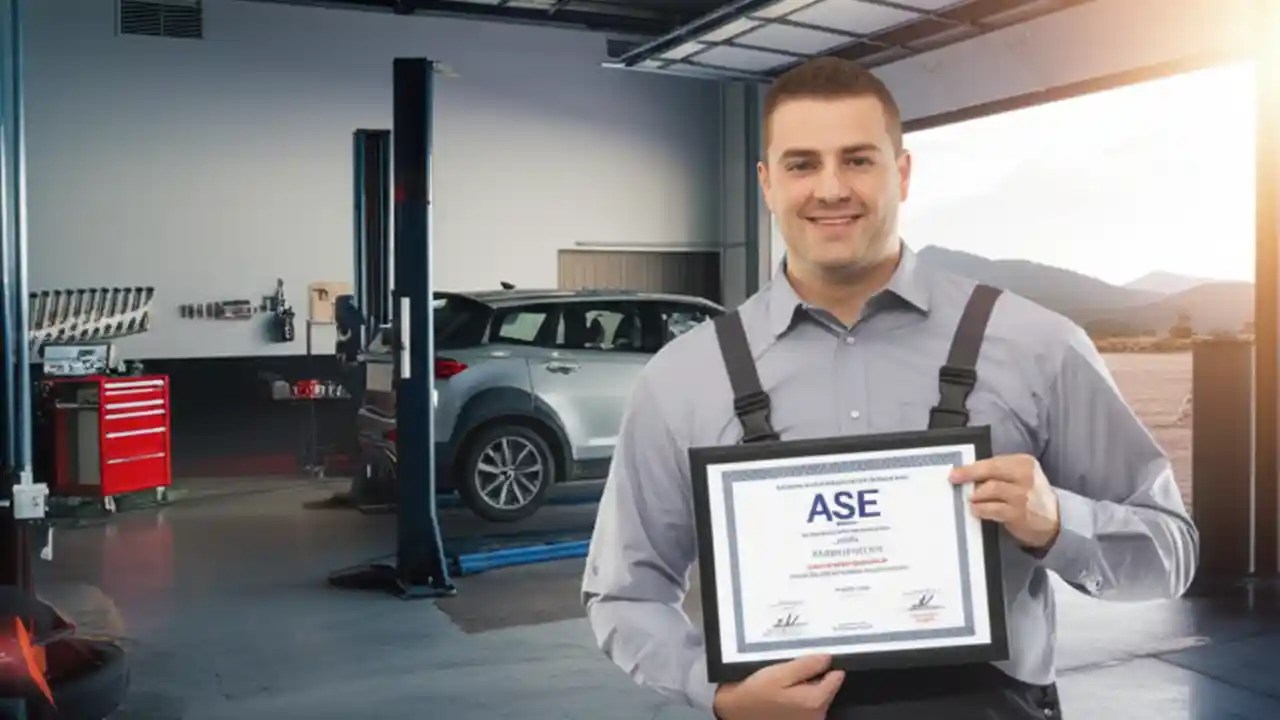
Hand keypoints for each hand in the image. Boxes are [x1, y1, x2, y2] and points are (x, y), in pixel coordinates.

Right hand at [713, 654, 844, 719]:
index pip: (836, 676)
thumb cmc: (756, 692)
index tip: (810, 657)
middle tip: (791, 667)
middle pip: (827, 687)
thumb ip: (807, 666)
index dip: (824, 664)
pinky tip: (783, 691)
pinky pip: (807, 706)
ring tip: (785, 678)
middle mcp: (819, 716)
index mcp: (816, 701)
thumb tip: (828, 658)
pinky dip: (799, 696)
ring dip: (805, 686)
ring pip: (817, 696)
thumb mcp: (779, 673)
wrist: (735, 713)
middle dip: (814, 676)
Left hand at [949, 453, 1059, 551]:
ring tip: (970, 499)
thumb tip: (969, 473)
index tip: (956, 470)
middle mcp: (1025, 476)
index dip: (972, 466)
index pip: (994, 461)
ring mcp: (1022, 495)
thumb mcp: (1022, 477)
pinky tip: (976, 510)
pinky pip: (992, 509)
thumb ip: (1000, 473)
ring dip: (975, 495)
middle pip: (991, 470)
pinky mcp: (1018, 513)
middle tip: (954, 478)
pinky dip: (980, 509)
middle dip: (969, 474)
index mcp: (1025, 463)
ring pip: (989, 489)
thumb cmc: (1030, 496)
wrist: (1055, 521)